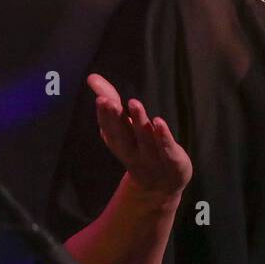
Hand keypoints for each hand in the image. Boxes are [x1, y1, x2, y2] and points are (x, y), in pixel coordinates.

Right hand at [87, 73, 191, 199]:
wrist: (161, 186)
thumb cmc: (139, 147)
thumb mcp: (123, 125)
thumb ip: (110, 99)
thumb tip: (91, 77)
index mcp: (118, 142)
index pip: (109, 128)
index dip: (105, 115)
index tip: (101, 99)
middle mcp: (132, 151)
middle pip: (122, 135)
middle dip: (114, 118)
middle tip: (107, 101)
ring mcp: (152, 159)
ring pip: (144, 140)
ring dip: (139, 122)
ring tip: (133, 103)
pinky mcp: (172, 162)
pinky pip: (167, 150)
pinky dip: (162, 137)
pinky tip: (159, 123)